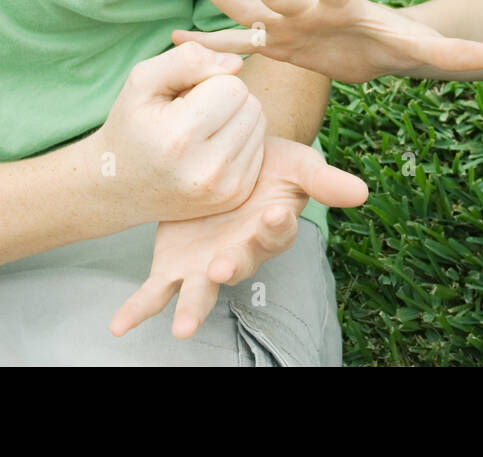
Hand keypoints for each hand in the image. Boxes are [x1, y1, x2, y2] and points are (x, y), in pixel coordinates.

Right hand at [89, 41, 268, 221]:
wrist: (119, 187)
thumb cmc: (131, 126)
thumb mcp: (143, 81)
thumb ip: (188, 59)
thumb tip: (236, 64)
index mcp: (179, 139)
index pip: (232, 87)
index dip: (209, 81)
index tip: (183, 97)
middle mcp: (206, 170)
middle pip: (251, 105)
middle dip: (226, 99)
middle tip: (192, 114)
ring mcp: (224, 189)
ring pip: (259, 125)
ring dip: (235, 118)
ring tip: (200, 130)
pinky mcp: (236, 197)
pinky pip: (259, 148)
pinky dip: (239, 141)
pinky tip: (210, 148)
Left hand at [108, 135, 368, 338]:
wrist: (217, 156)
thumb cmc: (266, 163)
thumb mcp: (296, 164)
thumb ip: (323, 180)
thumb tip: (362, 193)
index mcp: (270, 229)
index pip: (276, 231)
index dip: (275, 225)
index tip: (274, 211)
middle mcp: (240, 253)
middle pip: (240, 264)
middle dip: (233, 266)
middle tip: (222, 265)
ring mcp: (205, 264)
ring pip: (201, 291)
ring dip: (193, 306)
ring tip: (182, 325)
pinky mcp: (174, 266)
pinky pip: (156, 293)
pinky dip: (139, 310)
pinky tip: (119, 326)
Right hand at [171, 0, 482, 82]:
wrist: (374, 47)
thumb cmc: (397, 43)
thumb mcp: (421, 51)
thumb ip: (449, 54)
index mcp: (342, 6)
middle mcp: (308, 10)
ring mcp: (287, 26)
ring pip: (248, 10)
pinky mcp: (275, 47)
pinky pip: (237, 46)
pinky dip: (209, 46)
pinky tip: (174, 40)